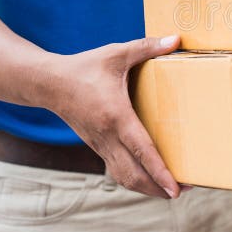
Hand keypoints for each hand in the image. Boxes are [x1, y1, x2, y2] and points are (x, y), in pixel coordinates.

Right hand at [42, 36, 181, 198]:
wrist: (47, 82)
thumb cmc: (85, 67)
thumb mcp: (117, 53)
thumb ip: (147, 47)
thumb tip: (177, 39)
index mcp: (116, 116)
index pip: (142, 150)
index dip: (160, 171)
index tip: (176, 187)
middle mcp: (107, 136)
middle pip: (134, 174)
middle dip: (158, 188)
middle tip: (184, 192)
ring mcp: (100, 144)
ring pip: (124, 177)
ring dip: (147, 188)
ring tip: (170, 191)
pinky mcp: (96, 145)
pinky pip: (117, 169)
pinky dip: (134, 178)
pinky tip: (149, 178)